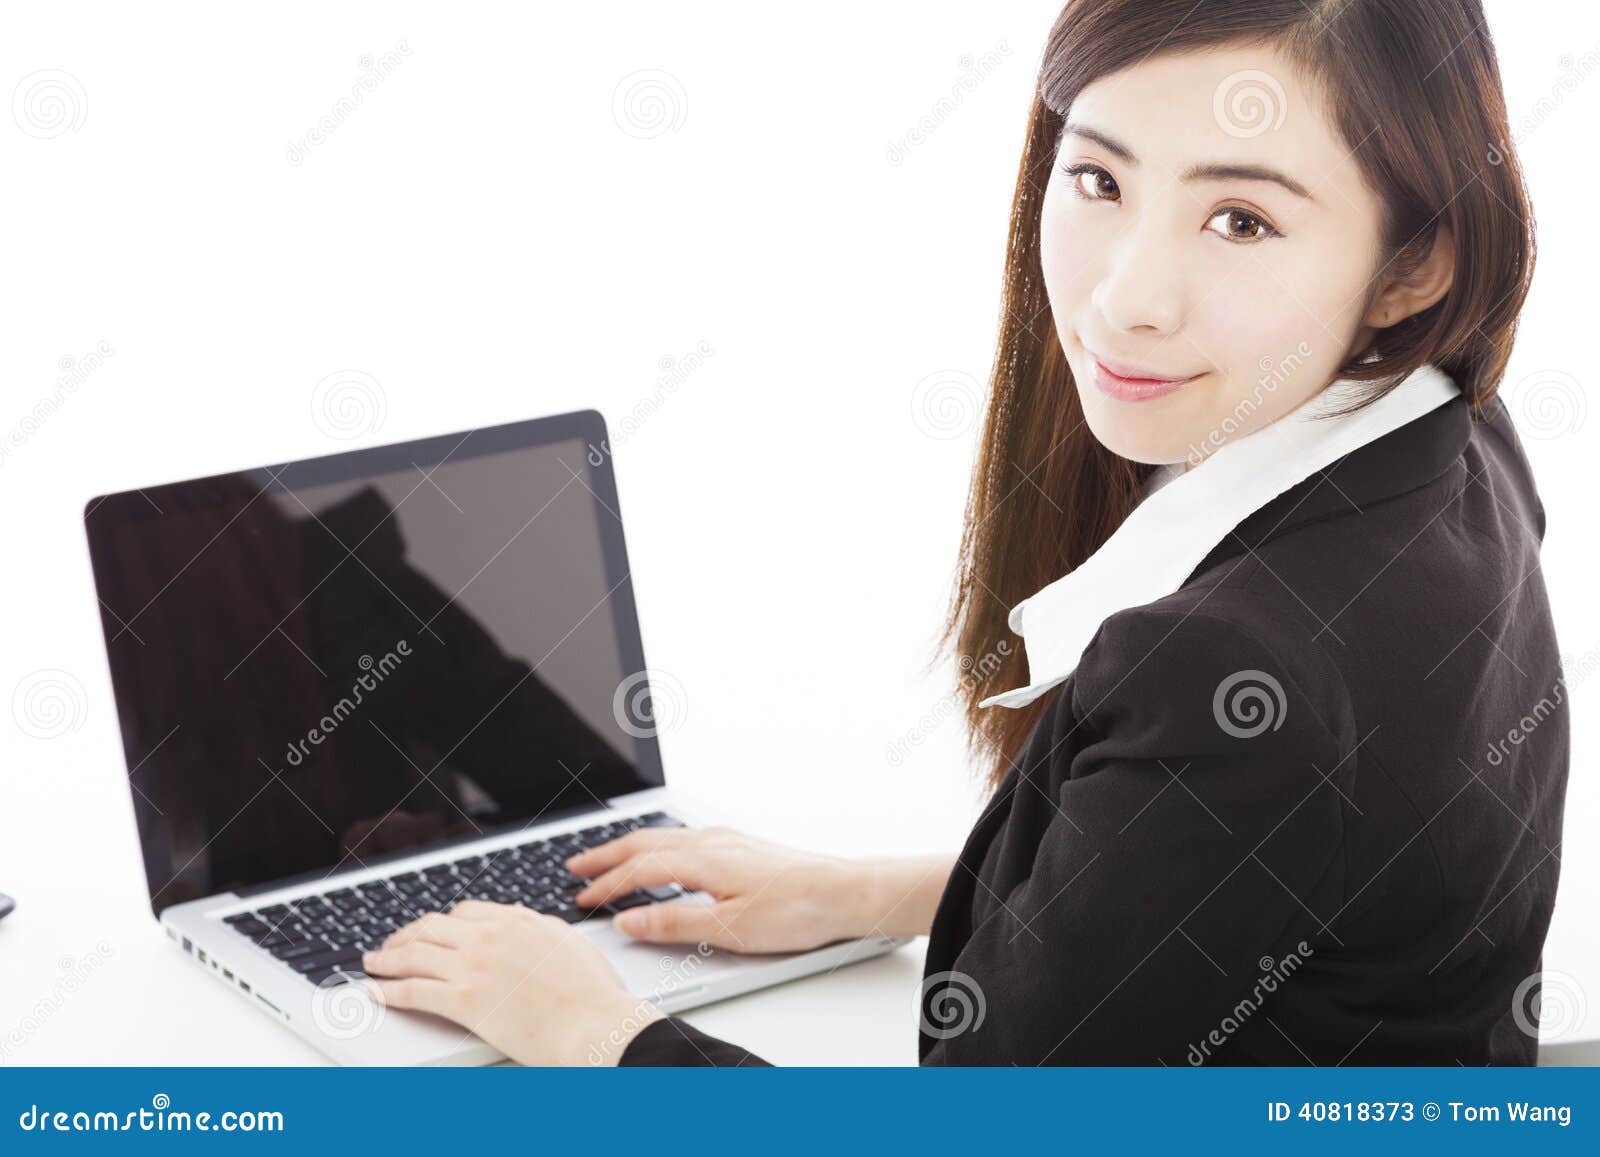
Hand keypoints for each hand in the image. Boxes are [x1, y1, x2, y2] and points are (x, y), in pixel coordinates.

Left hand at [361, 899, 660, 1065]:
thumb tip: (531, 924)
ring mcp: (473, 966)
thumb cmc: (592, 991)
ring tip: (373, 963)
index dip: (441, 922)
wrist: (591, 1021)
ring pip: (414, 953)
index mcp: (517, 921)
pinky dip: (388, 990)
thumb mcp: (571, 943)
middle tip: (393, 944)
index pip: (464, 912)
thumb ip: (544, 930)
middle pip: (432, 926)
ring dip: (386, 958)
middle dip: (406, 934)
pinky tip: (377, 991)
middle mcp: (489, 937)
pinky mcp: (463, 1000)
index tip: (432, 930)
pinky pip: (413, 990)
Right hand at [567, 825, 871, 952]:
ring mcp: (727, 839)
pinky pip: (684, 838)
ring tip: (608, 860)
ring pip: (664, 838)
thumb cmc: (797, 910)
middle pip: (644, 843)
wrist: (844, 891)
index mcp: (703, 859)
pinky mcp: (740, 844)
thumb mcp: (729, 929)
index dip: (607, 885)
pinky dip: (657, 847)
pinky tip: (661, 857)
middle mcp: (712, 841)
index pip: (639, 871)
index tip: (583, 899)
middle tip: (576, 868)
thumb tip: (630, 921)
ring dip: (630, 849)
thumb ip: (675, 924)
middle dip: (606, 856)